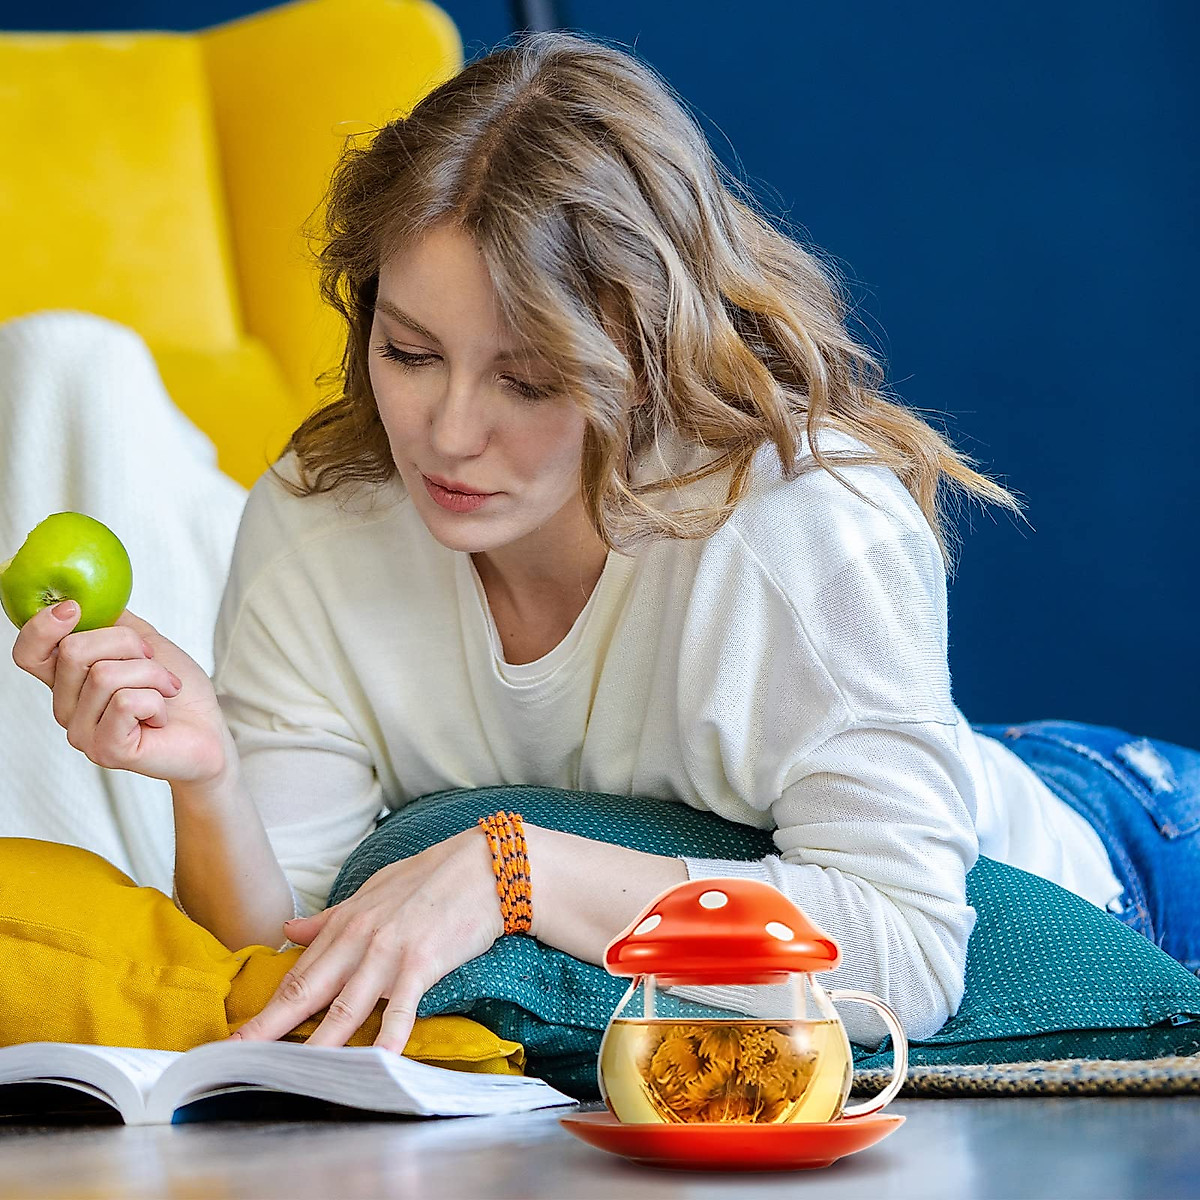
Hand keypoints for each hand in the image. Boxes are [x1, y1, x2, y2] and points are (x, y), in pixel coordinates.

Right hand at [10, 601, 231, 785]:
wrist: (209, 732)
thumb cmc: (177, 691)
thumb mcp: (145, 643)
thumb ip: (113, 622)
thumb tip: (88, 596)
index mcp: (70, 681)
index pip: (28, 653)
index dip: (42, 626)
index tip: (74, 608)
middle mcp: (67, 708)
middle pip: (73, 650)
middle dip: (128, 644)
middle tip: (154, 663)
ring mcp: (82, 733)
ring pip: (104, 674)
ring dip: (151, 674)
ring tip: (164, 692)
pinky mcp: (106, 751)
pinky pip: (126, 702)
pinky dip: (156, 700)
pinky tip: (160, 717)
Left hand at [227, 828, 504, 1052]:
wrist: (483, 864)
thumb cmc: (431, 877)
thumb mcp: (374, 891)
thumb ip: (331, 917)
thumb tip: (289, 930)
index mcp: (346, 923)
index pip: (299, 973)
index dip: (268, 1006)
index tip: (240, 1034)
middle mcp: (359, 939)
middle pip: (307, 991)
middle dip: (270, 1027)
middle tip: (237, 1056)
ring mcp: (389, 952)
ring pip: (345, 1007)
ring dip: (318, 1045)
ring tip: (291, 1074)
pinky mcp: (422, 962)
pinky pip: (401, 1007)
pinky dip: (390, 1036)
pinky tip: (378, 1062)